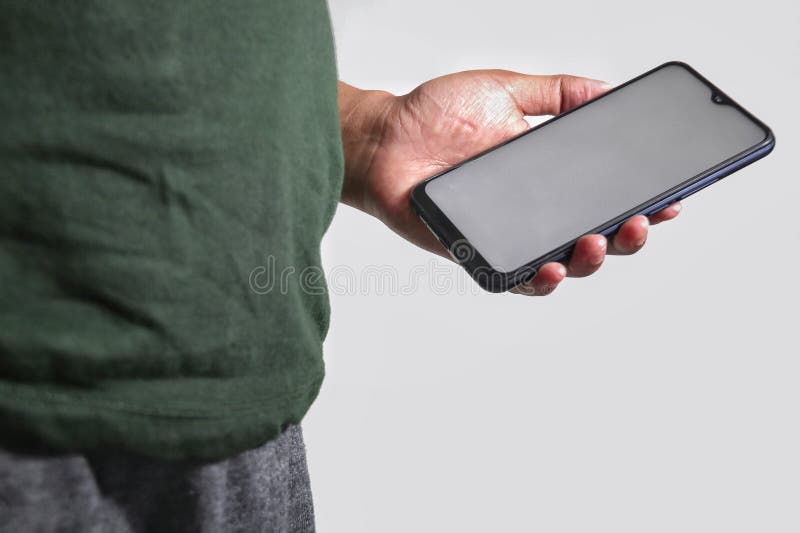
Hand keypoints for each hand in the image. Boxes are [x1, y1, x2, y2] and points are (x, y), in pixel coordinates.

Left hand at [338, 71, 681, 294]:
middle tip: (642, 222)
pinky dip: (536, 280)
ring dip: (590, 260)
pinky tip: (552, 270)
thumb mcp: (503, 90)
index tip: (670, 198)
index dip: (640, 200)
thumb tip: (607, 90)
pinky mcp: (475, 253)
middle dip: (626, 236)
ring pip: (561, 263)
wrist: (382, 138)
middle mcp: (531, 210)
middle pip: (594, 235)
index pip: (603, 194)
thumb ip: (555, 94)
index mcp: (544, 175)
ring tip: (598, 241)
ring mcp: (506, 235)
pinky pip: (512, 277)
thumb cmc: (432, 116)